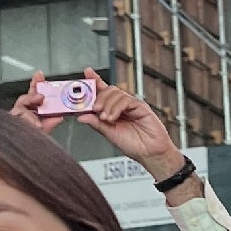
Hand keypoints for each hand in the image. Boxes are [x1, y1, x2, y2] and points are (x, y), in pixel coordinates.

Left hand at [14, 71, 186, 179]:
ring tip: (100, 117)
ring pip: (111, 93)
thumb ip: (97, 123)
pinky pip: (123, 100)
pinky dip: (114, 107)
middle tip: (77, 92)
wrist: (154, 155)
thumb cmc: (134, 147)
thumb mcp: (110, 135)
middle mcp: (119, 104)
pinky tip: (108, 116)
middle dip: (89, 90)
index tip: (78, 74)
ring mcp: (130, 103)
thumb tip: (81, 113)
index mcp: (110, 109)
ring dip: (102, 103)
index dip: (87, 83)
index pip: (96, 93)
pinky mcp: (140, 106)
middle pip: (101, 90)